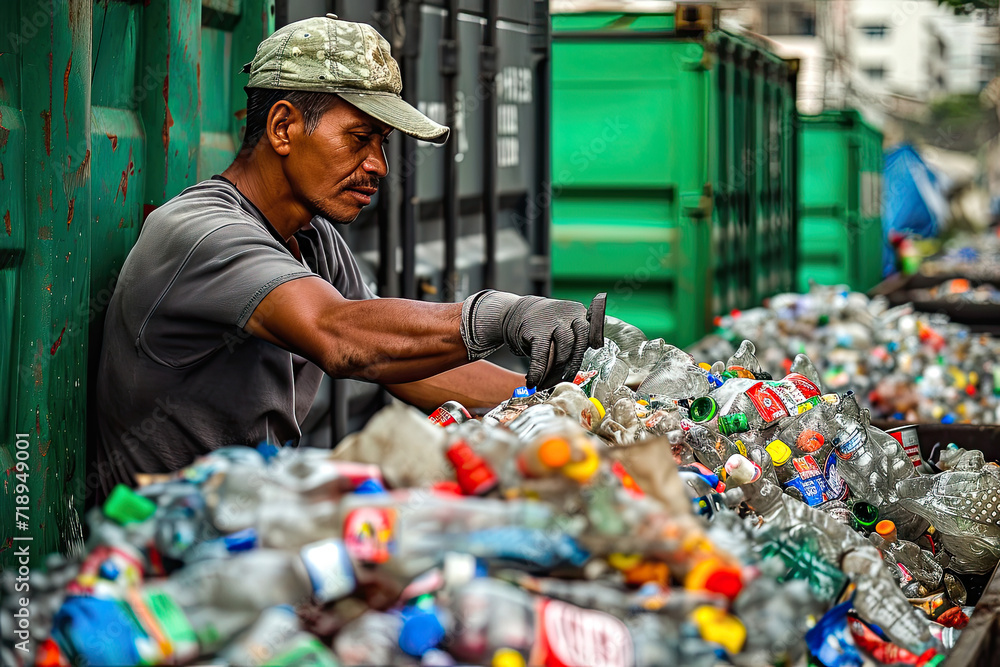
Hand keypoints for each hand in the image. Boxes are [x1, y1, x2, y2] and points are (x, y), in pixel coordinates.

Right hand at [461, 290, 590, 388]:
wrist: (514, 312)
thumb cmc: (544, 325)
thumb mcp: (563, 324)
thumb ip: (574, 339)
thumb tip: (578, 368)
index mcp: (578, 313)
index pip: (590, 331)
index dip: (593, 342)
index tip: (593, 351)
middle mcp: (567, 315)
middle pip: (578, 343)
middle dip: (573, 365)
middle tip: (566, 380)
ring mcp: (551, 322)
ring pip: (563, 352)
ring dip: (557, 372)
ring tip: (549, 384)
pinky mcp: (534, 330)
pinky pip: (540, 356)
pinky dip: (538, 371)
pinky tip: (534, 381)